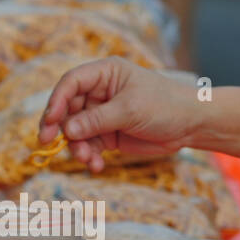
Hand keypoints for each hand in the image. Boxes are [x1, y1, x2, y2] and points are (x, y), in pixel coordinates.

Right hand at [37, 58, 202, 170]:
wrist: (192, 126)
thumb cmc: (165, 106)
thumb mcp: (130, 110)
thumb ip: (97, 120)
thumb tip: (66, 129)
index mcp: (104, 74)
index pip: (71, 82)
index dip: (57, 100)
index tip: (50, 121)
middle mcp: (98, 92)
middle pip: (68, 108)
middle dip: (61, 128)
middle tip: (48, 143)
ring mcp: (101, 114)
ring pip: (75, 130)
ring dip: (77, 146)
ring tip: (87, 159)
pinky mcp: (107, 134)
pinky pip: (89, 145)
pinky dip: (89, 156)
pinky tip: (96, 165)